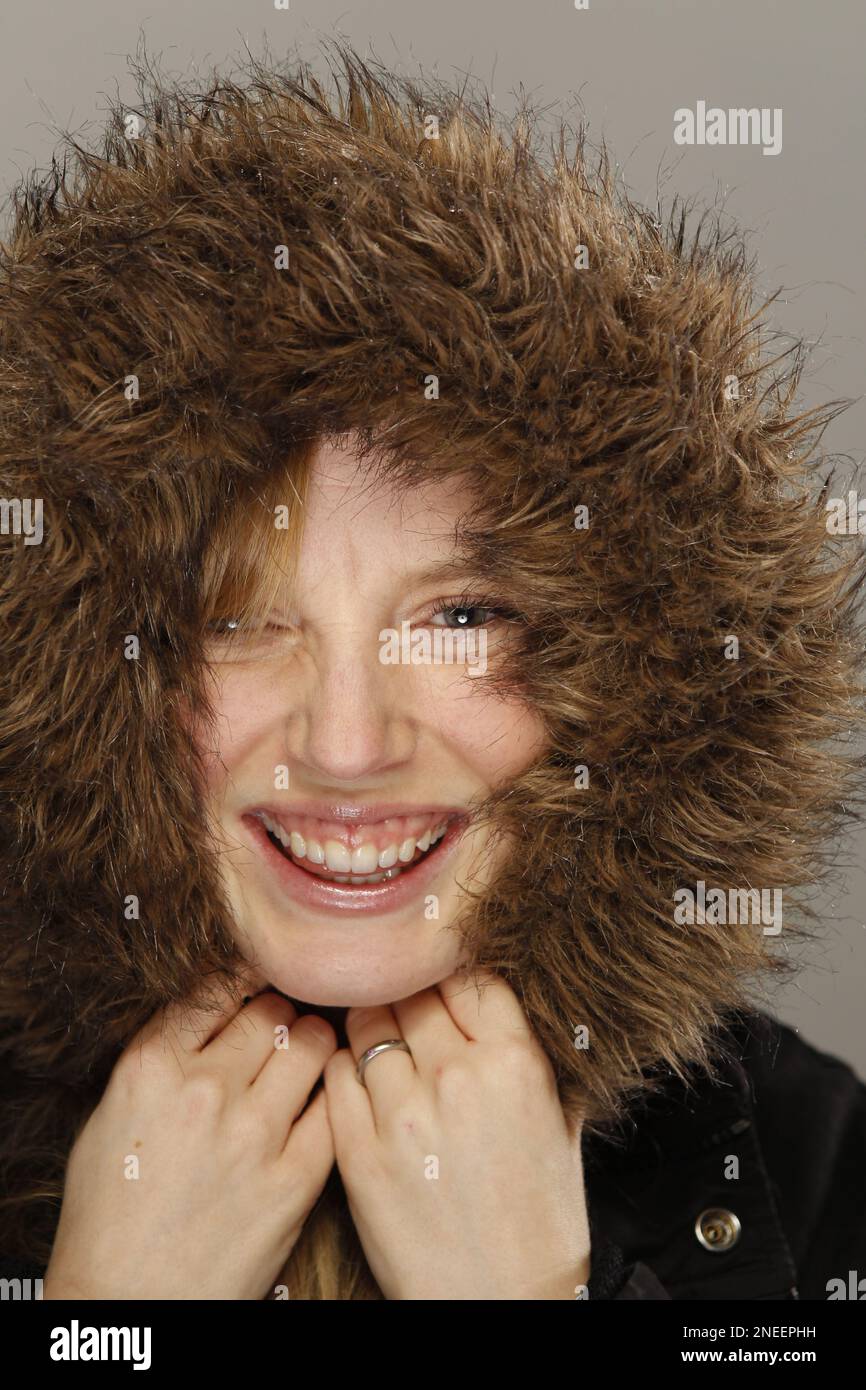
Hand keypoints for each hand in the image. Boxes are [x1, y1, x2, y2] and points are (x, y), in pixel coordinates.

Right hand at [43, 978, 337, 1299]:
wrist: (128, 1302)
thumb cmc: (111, 1212)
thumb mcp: (111, 1114)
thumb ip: (160, 1057)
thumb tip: (211, 1010)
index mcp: (152, 1068)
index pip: (215, 988)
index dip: (244, 978)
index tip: (258, 977)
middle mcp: (205, 1090)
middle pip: (273, 1012)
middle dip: (282, 1014)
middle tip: (284, 1029)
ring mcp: (254, 1134)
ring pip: (313, 1045)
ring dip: (314, 1044)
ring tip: (309, 1057)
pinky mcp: (295, 1179)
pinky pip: (335, 1107)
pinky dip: (335, 1095)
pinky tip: (326, 1100)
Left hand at [323, 969, 590, 1299]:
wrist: (504, 1303)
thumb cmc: (541, 1219)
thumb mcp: (562, 1124)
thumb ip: (531, 1058)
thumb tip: (506, 1011)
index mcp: (515, 1063)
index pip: (469, 977)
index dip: (452, 976)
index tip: (443, 986)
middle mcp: (457, 1078)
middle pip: (412, 990)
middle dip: (407, 992)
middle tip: (403, 1005)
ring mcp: (403, 1114)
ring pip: (367, 1024)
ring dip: (370, 1025)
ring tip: (377, 1040)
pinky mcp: (359, 1153)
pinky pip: (335, 1075)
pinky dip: (341, 1068)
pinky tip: (357, 1082)